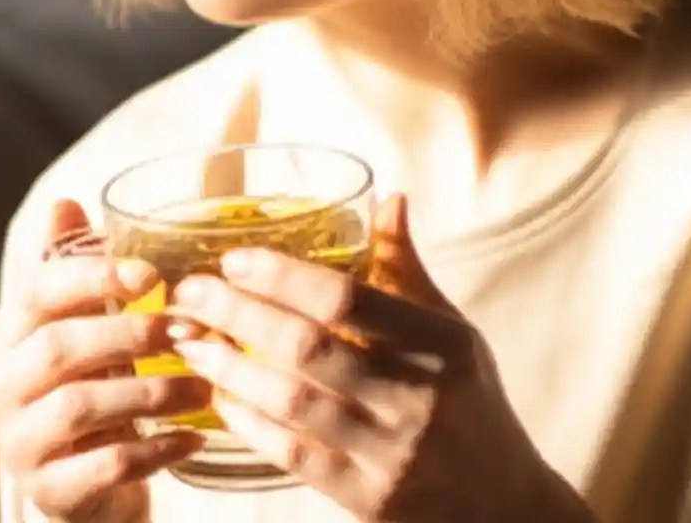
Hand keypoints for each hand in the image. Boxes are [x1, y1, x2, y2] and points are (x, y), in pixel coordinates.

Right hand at [0, 200, 211, 522]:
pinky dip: (157, 449)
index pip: (35, 291)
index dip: (91, 276)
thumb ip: (76, 270)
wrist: (93, 483)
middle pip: (57, 348)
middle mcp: (1, 388)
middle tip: (193, 329)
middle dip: (131, 333)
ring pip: (81, 406)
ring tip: (206, 385)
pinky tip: (195, 437)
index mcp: (11, 337)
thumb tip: (63, 202)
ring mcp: (20, 444)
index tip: (151, 273)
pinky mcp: (49, 491)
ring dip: (153, 391)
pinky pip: (106, 465)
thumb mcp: (87, 326)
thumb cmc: (95, 387)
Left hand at [167, 195, 593, 521]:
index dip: (284, 276)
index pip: (350, 299)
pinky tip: (221, 397)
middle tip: (191, 292)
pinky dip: (249, 422)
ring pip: (292, 402)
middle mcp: (417, 397)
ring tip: (190, 342)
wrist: (501, 504)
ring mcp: (391, 453)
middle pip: (309, 346)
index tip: (234, 259)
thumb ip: (409, 271)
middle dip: (238, 313)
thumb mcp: (453, 334)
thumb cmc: (471, 404)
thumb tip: (386, 198)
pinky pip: (293, 454)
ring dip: (230, 367)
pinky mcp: (368, 499)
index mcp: (441, 346)